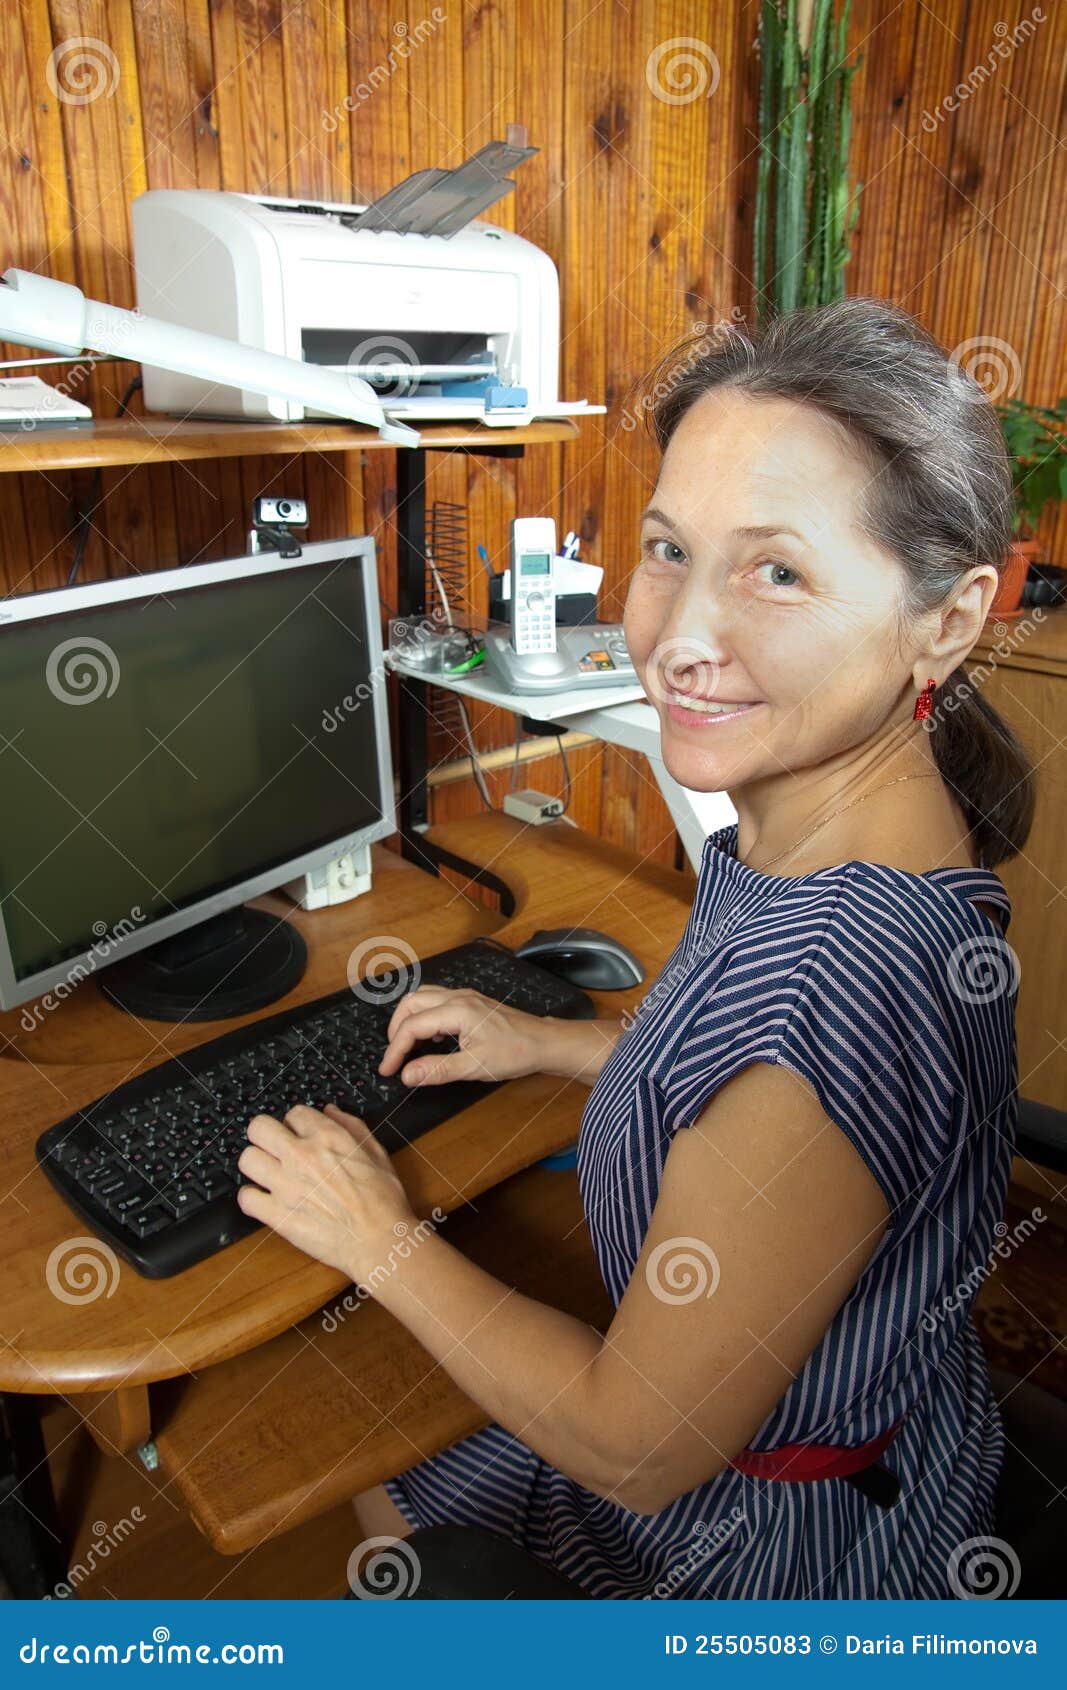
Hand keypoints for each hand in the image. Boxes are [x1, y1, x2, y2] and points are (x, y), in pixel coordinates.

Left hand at [236, 1102, 415, 1284]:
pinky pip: (245, 1198)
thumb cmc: (384, 1201)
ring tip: (269, 1174)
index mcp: (328, 1137)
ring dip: (257, 1165)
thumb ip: (352, 1126)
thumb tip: (329, 1110)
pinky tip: (266, 1201)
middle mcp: (302, 1156)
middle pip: (258, 1128)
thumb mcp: (376, 1153)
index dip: (297, 1124)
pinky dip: (253, 1198)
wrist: (379, 1241)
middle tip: (275, 1148)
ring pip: (247, 1159)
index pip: (293, 1113)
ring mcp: (286, 1185)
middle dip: (266, 1135)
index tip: (300, 1136)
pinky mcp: (277, 1215)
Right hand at [378, 985, 546, 1086]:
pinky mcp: (470, 1001)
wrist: (543, 1042)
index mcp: (457, 1010)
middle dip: (396, 1029)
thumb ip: (438, 1070)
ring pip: (422, 998)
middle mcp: (458, 997)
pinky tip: (431, 1038)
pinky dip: (424, 1016)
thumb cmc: (515, 1052)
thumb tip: (407, 1074)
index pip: (412, 1026)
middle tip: (395, 1056)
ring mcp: (464, 996)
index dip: (395, 1050)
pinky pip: (436, 1001)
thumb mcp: (475, 1067)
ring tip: (408, 1047)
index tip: (388, 1070)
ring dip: (408, 1020)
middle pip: (411, 1003)